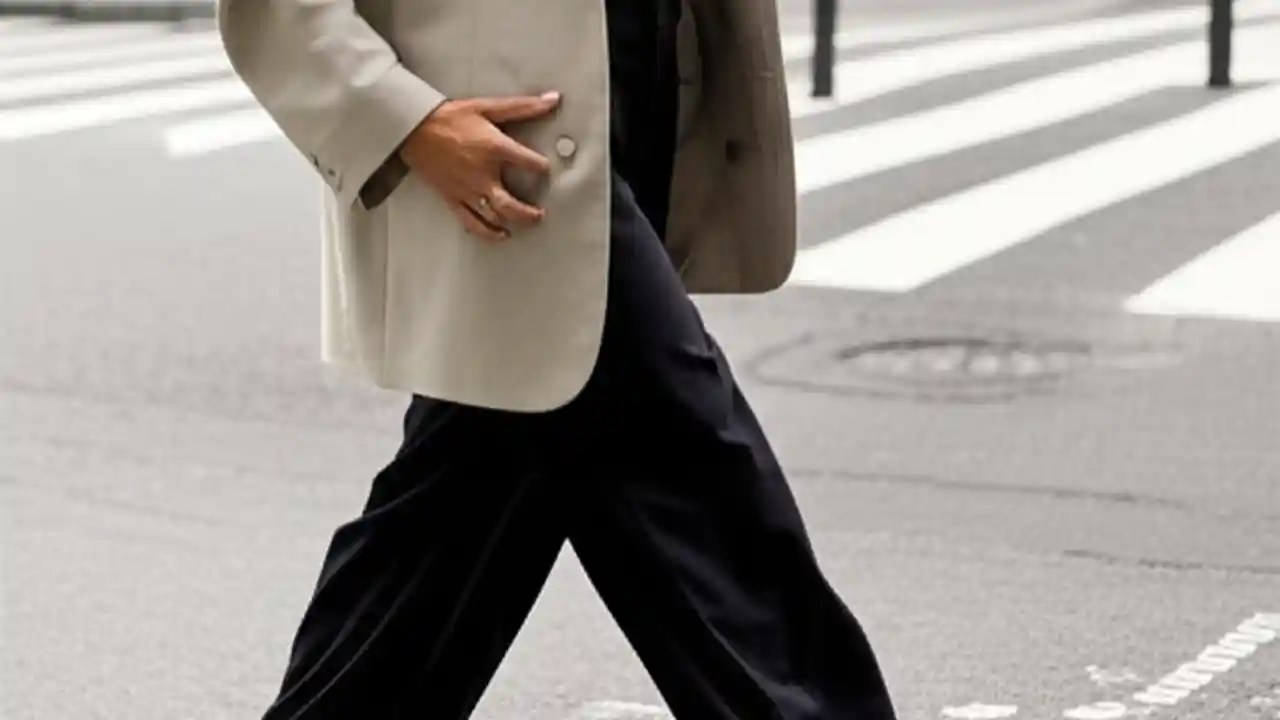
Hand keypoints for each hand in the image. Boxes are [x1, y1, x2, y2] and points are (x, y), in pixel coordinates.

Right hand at [398, 91, 560, 240]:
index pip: (530, 163)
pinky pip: (471, 221)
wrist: (414, 127)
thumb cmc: (450, 116)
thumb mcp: (488, 106)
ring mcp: (466, 189)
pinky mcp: (452, 198)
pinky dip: (487, 232)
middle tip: (541, 214)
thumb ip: (523, 107)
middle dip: (530, 213)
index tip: (545, 170)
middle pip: (512, 204)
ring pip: (494, 216)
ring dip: (514, 223)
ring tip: (527, 223)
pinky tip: (500, 235)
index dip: (542, 168)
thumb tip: (554, 100)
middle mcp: (482, 174)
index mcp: (495, 148)